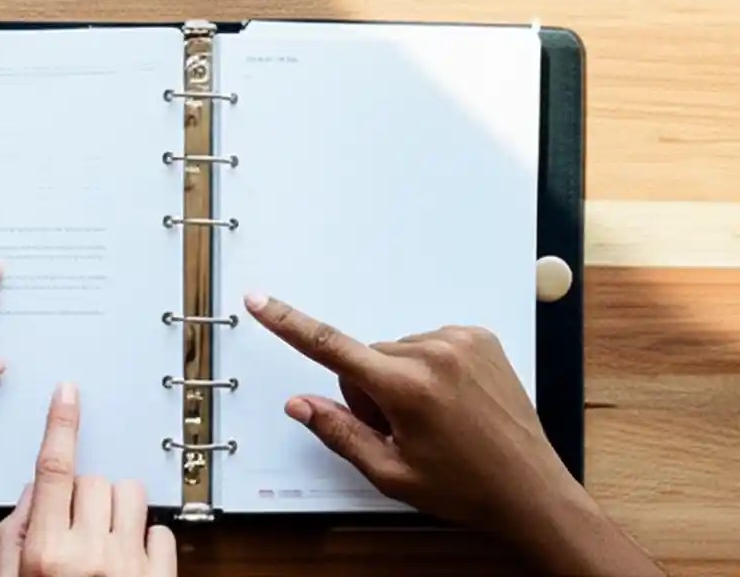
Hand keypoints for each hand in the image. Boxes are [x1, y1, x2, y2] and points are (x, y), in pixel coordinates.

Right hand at [0, 383, 176, 576]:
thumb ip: (12, 537)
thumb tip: (31, 494)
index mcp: (46, 553)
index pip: (53, 470)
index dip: (60, 425)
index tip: (66, 394)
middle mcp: (88, 555)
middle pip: (93, 481)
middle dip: (83, 498)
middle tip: (76, 532)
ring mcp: (128, 565)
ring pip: (131, 494)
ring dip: (119, 510)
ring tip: (108, 541)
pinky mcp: (160, 576)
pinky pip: (160, 530)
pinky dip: (148, 541)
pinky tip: (131, 560)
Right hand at [245, 294, 662, 576]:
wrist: (531, 490)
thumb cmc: (465, 488)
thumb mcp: (391, 472)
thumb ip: (339, 433)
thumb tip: (299, 404)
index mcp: (407, 388)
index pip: (330, 348)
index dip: (288, 323)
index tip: (261, 301)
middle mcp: (434, 354)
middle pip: (365, 359)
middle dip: (369, 392)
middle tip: (400, 431)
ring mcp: (461, 342)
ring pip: (396, 351)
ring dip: (400, 380)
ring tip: (433, 420)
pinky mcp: (481, 338)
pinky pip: (428, 344)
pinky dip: (429, 369)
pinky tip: (450, 401)